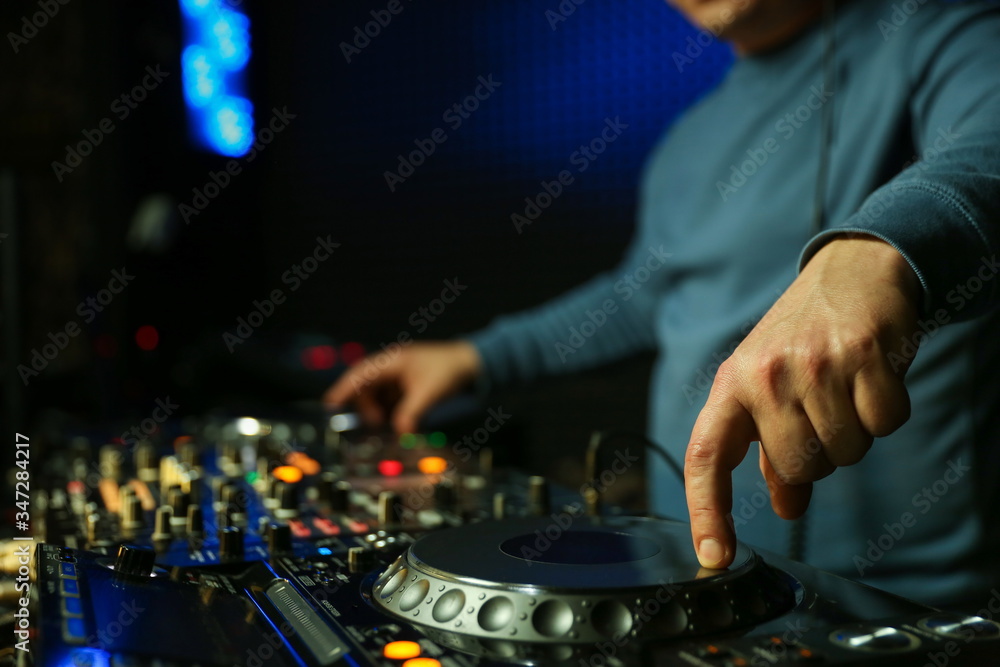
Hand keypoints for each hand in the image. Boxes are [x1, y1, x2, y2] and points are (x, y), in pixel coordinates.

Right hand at [323, 341, 481, 433]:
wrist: (472, 362)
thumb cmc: (449, 370)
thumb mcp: (428, 394)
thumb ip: (410, 414)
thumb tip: (399, 433)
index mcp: (390, 361)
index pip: (359, 375)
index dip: (342, 390)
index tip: (328, 405)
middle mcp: (390, 366)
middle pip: (364, 386)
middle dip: (365, 406)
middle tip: (372, 424)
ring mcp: (398, 374)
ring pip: (377, 394)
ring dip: (378, 409)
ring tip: (386, 424)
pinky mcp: (406, 383)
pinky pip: (389, 398)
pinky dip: (390, 410)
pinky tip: (397, 421)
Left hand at [684, 236, 921, 567]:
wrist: (851, 271)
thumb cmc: (802, 339)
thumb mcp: (767, 387)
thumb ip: (768, 448)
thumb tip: (787, 506)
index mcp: (731, 384)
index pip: (705, 457)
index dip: (706, 511)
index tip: (713, 556)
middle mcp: (766, 374)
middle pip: (799, 467)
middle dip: (817, 457)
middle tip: (820, 413)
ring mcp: (815, 364)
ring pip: (846, 453)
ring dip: (853, 433)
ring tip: (843, 390)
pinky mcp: (865, 354)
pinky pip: (885, 424)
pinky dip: (886, 411)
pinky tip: (872, 378)